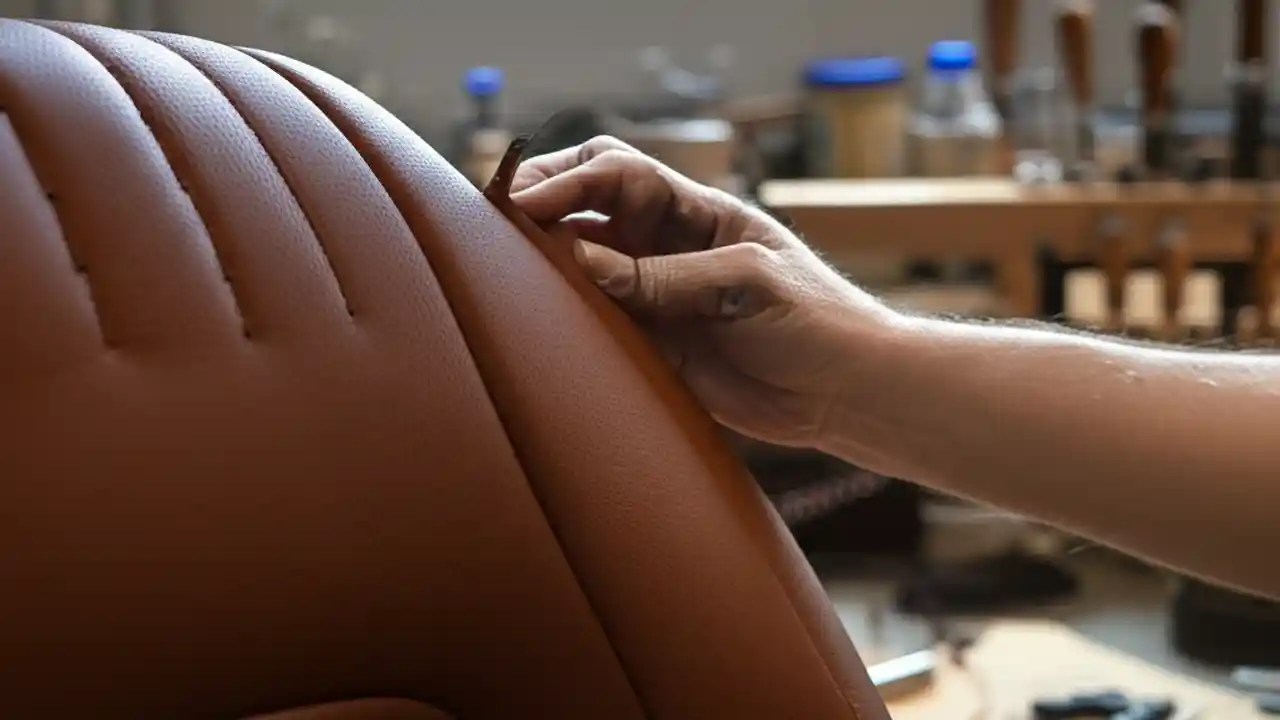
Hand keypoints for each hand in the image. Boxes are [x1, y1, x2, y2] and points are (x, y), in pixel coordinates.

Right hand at [511, 136, 901, 449]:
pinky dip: (563, 316)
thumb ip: (667, 276)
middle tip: (495, 217)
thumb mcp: (749, 283)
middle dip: (543, 199)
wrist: (844, 392)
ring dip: (544, 259)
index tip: (527, 203)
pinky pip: (596, 321)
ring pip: (582, 261)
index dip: (569, 180)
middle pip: (588, 203)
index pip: (618, 173)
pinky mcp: (652, 342)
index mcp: (698, 211)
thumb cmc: (817, 319)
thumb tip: (584, 262)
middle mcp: (668, 244)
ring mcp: (656, 292)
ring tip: (500, 268)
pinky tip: (534, 319)